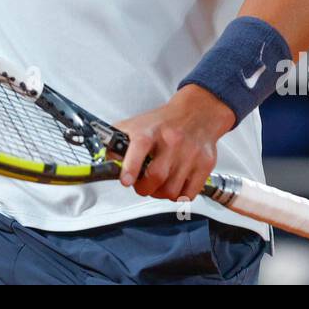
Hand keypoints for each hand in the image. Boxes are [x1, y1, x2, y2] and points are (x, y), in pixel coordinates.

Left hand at [115, 85, 234, 203]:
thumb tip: (103, 162)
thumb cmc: (163, 123)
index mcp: (150, 131)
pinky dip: (179, 196)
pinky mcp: (205, 164)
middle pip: (156, 177)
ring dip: (161, 193)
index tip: (126, 181)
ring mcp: (190, 153)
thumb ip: (116, 143)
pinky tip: (175, 184)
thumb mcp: (135, 126)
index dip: (131, 167)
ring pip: (171, 190)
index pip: (139, 147)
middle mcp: (171, 141)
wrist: (197, 112)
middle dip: (144, 188)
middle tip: (142, 184)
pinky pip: (189, 194)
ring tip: (159, 184)